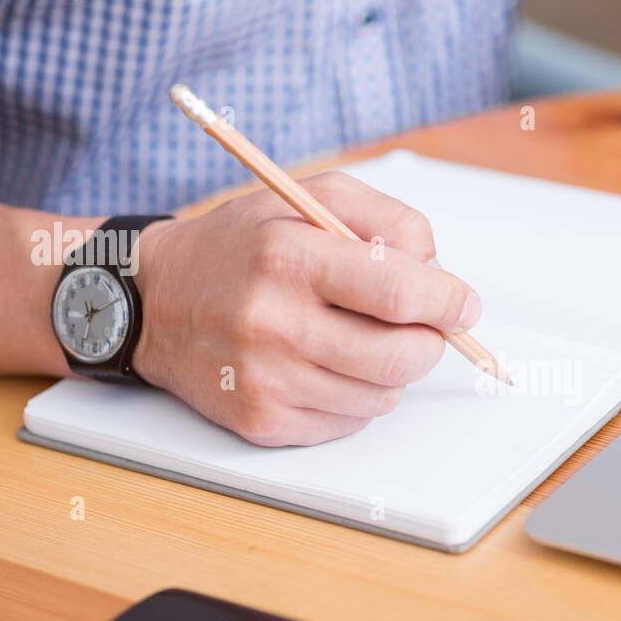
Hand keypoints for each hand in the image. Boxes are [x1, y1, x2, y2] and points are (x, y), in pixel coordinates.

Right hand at [131, 171, 481, 445]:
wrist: (157, 303)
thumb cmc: (245, 247)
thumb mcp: (311, 198)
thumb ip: (388, 220)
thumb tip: (440, 273)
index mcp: (288, 256)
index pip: (398, 293)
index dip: (448, 302)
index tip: (464, 305)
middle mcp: (273, 322)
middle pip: (400, 356)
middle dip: (429, 342)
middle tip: (423, 327)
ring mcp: (266, 379)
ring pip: (382, 395)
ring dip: (391, 371)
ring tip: (357, 339)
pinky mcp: (262, 421)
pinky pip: (349, 421)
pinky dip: (356, 396)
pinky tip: (326, 366)